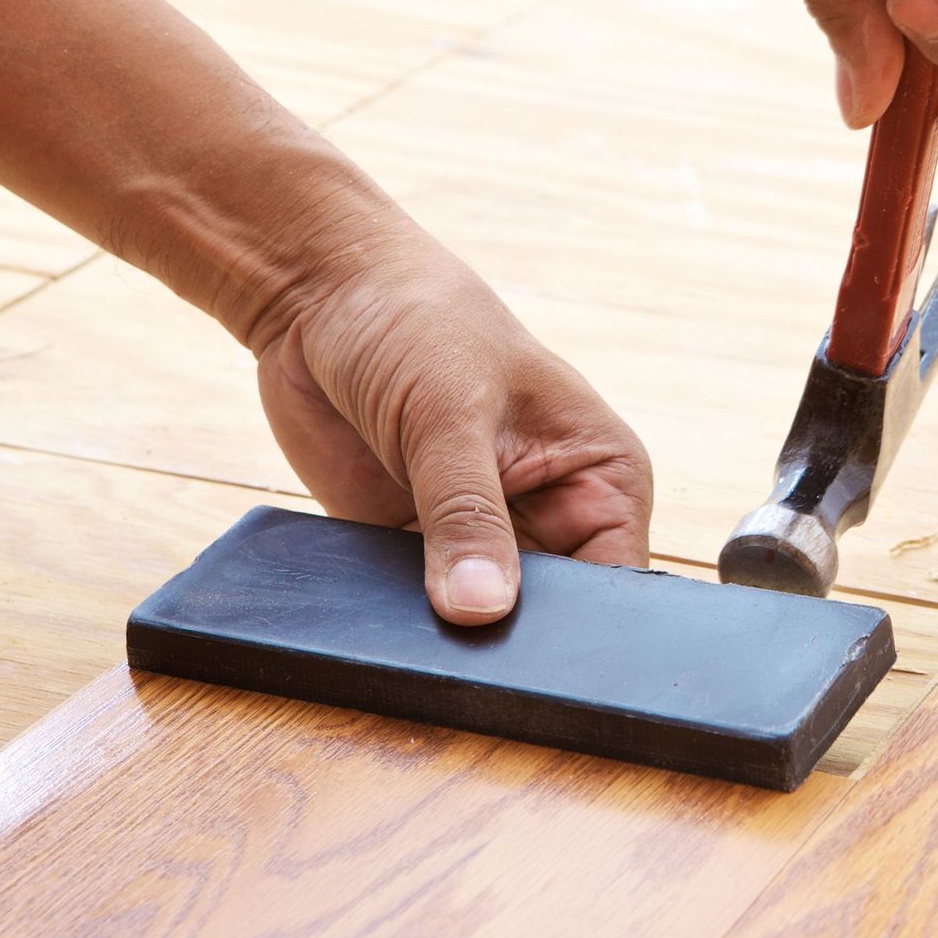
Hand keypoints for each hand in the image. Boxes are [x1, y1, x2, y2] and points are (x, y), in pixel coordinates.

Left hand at [254, 226, 652, 625]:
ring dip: (458, 629)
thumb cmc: (417, 319)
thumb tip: (480, 610)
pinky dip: (406, 617)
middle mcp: (553, 511)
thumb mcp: (449, 412)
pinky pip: (420, 607)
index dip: (587, 621)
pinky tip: (392, 612)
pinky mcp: (414, 547)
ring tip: (431, 619)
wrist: (320, 293)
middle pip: (555, 612)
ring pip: (487, 619)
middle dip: (517, 631)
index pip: (617, 578)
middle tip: (476, 635)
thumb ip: (467, 515)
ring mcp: (483, 533)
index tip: (536, 644)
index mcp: (600, 473)